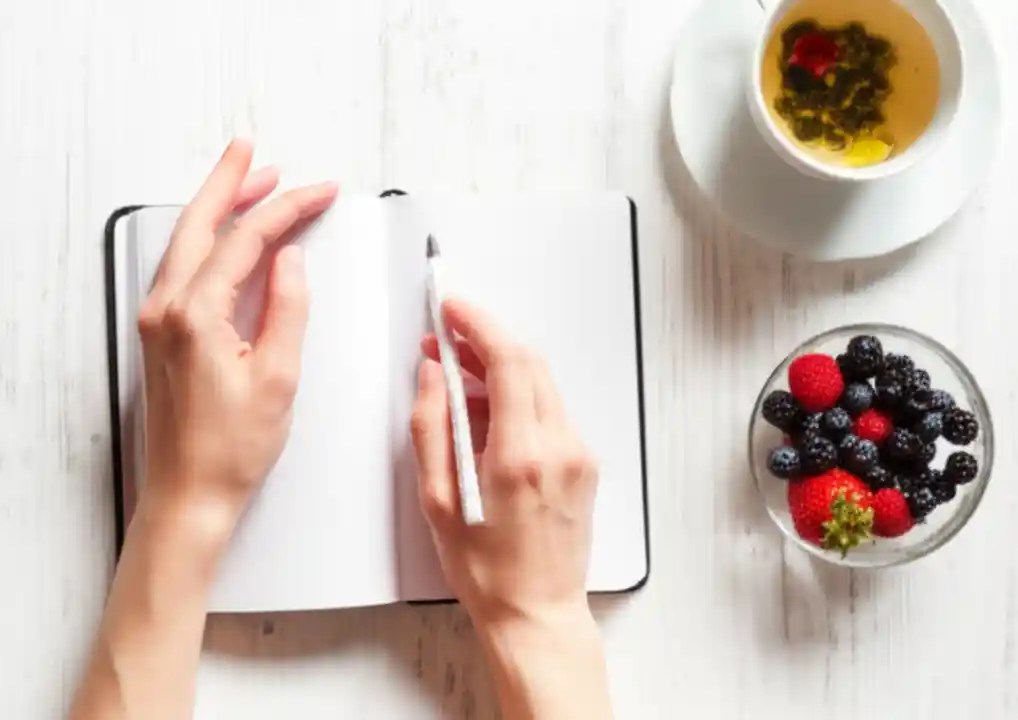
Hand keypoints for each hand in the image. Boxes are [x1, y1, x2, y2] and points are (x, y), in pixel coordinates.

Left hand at [136, 139, 337, 530]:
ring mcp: (157, 323)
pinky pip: (181, 269)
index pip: (246, 241)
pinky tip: (225, 238)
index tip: (320, 191)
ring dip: (216, 208)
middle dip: (230, 183)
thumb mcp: (278, 377)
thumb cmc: (231, 449)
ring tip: (248, 183)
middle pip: (199, 225)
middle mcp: (166, 310)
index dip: (287, 209)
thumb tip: (290, 261)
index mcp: (196, 315)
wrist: (188, 496)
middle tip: (255, 152)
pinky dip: (206, 242)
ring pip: (185, 243)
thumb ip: (287, 309)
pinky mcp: (160, 338)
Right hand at [411, 300, 613, 719]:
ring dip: (501, 370)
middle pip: (530, 363)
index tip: (452, 310)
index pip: (510, 361)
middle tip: (445, 343)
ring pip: (542, 384)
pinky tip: (486, 414)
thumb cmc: (485, 570)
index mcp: (521, 456)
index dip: (479, 325)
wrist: (536, 612)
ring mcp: (579, 454)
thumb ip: (432, 428)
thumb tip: (434, 375)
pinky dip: (518, 398)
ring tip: (458, 380)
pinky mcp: (585, 463)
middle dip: (486, 342)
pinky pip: (550, 411)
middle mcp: (560, 447)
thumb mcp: (437, 500)